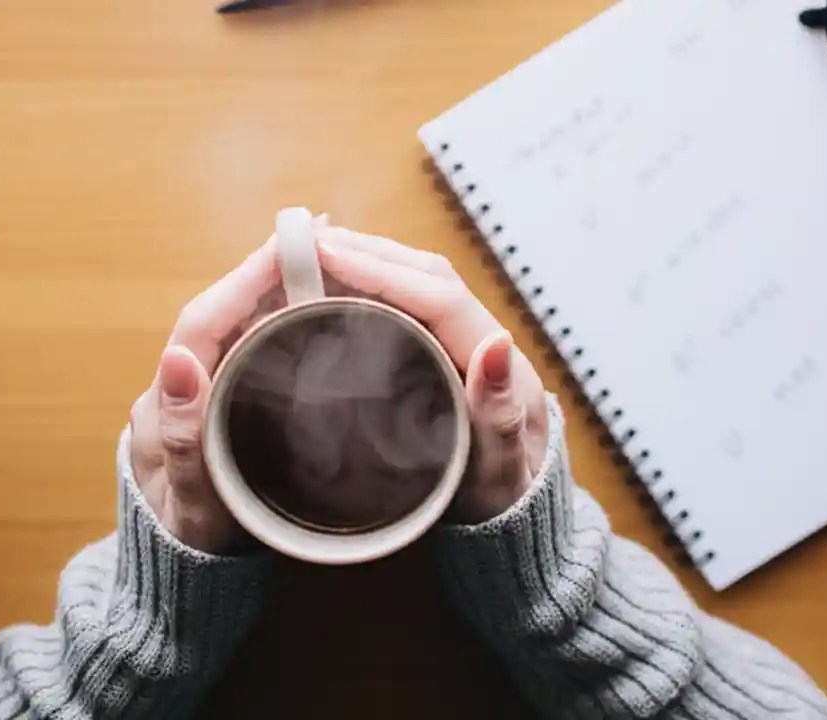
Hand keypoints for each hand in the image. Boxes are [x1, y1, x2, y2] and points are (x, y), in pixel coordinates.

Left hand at [129, 227, 296, 553]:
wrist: (178, 583)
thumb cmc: (191, 548)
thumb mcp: (194, 504)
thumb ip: (187, 440)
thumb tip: (180, 357)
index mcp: (168, 401)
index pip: (207, 319)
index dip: (249, 275)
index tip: (295, 239)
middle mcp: (179, 388)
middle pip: (224, 312)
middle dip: (269, 267)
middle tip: (323, 234)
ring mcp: (198, 395)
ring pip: (237, 326)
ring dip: (276, 287)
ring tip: (326, 257)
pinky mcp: (217, 406)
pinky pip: (247, 348)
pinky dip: (279, 318)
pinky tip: (312, 309)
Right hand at [316, 227, 549, 523]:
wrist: (518, 527)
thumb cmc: (503, 509)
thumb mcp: (499, 477)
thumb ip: (497, 417)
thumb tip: (498, 343)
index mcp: (503, 369)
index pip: (438, 299)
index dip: (382, 271)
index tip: (326, 252)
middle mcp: (491, 347)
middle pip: (431, 279)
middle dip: (372, 253)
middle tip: (308, 241)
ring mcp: (473, 350)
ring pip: (425, 286)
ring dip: (375, 262)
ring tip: (317, 253)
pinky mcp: (455, 359)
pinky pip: (417, 307)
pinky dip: (378, 287)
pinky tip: (342, 288)